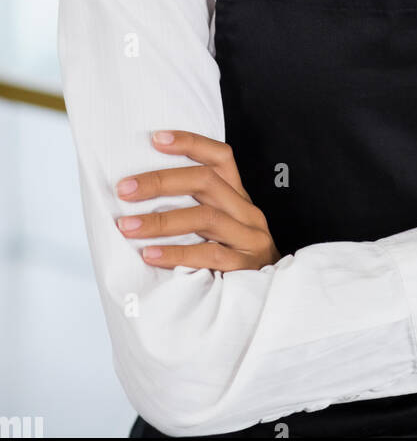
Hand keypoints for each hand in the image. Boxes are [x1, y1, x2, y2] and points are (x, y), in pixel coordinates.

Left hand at [114, 130, 280, 271]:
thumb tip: (139, 195)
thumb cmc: (230, 260)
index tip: (156, 139)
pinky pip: (209, 255)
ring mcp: (250, 239)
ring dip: (160, 221)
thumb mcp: (218, 229)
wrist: (266, 301)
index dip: (190, 143)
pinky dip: (177, 253)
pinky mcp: (246, 268)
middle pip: (207, 181)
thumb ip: (194, 210)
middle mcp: (247, 212)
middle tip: (124, 189)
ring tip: (126, 226)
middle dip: (161, 182)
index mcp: (238, 197)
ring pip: (206, 218)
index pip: (221, 157)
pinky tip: (150, 255)